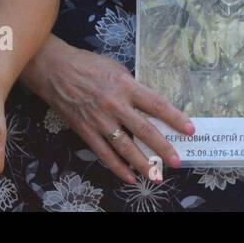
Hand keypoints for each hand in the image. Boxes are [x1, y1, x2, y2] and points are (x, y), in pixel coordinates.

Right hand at [20, 39, 192, 185]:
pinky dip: (117, 167)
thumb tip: (148, 103)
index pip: (156, 104)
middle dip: (163, 148)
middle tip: (177, 161)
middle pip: (144, 130)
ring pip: (125, 147)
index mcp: (125, 85)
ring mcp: (100, 120)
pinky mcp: (85, 130)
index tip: (189, 129)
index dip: (175, 118)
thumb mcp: (114, 68)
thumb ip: (131, 86)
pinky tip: (129, 177)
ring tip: (156, 176)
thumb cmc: (86, 65)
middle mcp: (115, 104)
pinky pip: (104, 153)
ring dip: (143, 164)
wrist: (54, 69)